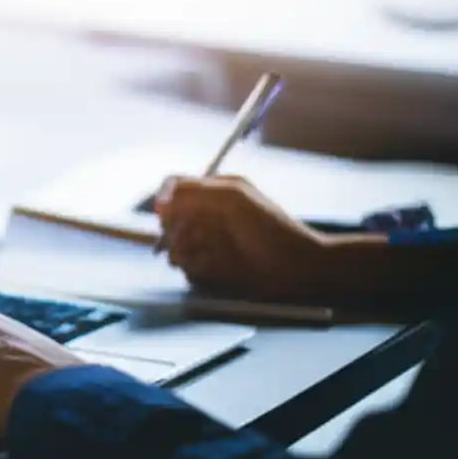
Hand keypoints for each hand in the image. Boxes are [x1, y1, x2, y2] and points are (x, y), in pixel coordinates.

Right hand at [155, 175, 329, 300]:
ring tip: (210, 256)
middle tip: (197, 238)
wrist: (298, 267)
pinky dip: (198, 269)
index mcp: (213, 192)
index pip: (173, 189)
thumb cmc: (269, 228)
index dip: (165, 202)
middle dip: (178, 231)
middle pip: (170, 220)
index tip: (166, 216)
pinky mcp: (211, 268)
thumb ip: (192, 193)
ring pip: (176, 247)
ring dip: (187, 252)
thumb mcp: (231, 199)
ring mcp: (208, 243)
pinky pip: (188, 269)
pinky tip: (218, 269)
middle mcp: (207, 216)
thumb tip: (159, 205)